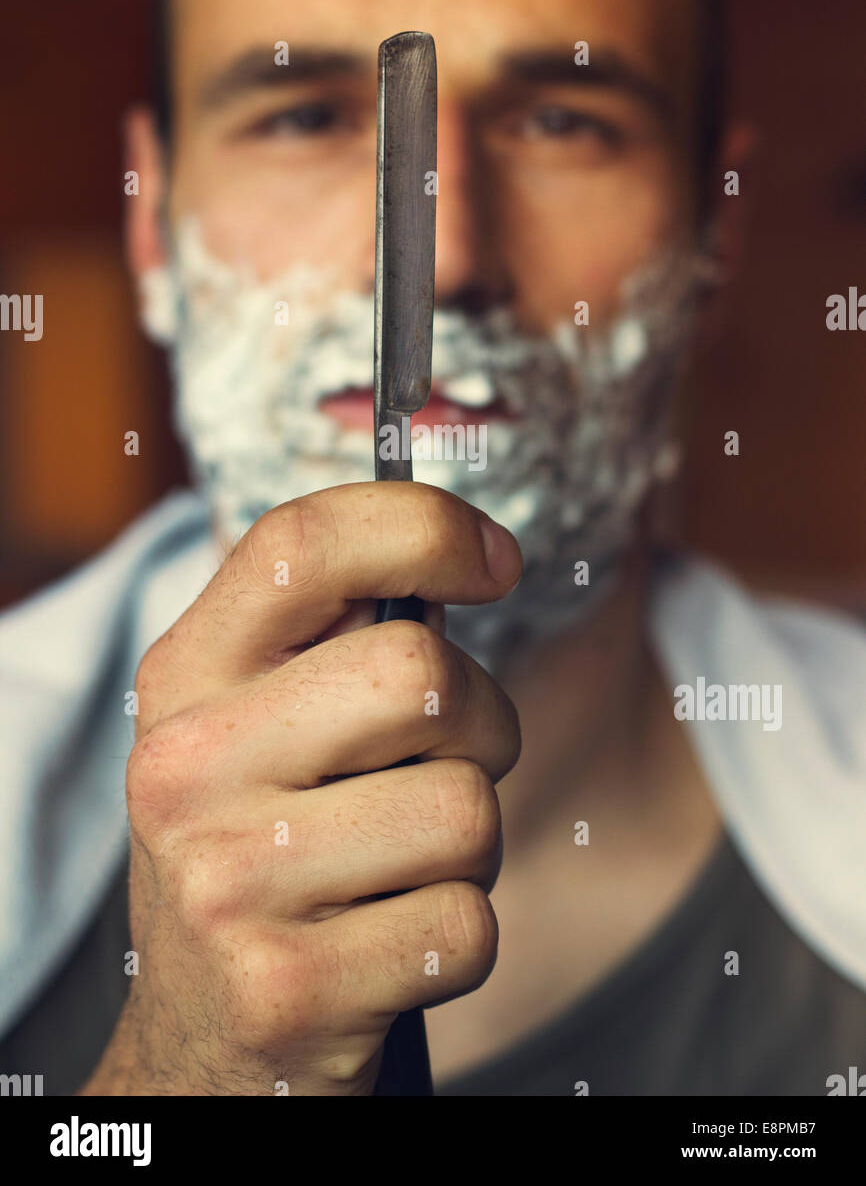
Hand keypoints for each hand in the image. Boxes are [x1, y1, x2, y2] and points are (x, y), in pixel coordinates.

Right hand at [79, 482, 521, 1095]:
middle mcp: (187, 768)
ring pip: (468, 809)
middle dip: (480, 719)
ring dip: (471, 843)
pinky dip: (458, 937)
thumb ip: (334, 635)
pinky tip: (385, 944)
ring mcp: (229, 884)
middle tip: (446, 758)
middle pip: (422, 674)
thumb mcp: (257, 725)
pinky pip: (469, 926)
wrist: (203, 1038)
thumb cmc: (267, 844)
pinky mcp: (287, 990)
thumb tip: (469, 554)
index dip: (427, 526)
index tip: (495, 561)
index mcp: (184, 676)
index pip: (306, 542)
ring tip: (398, 865)